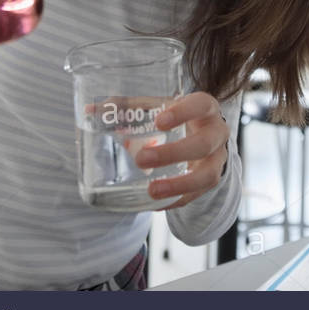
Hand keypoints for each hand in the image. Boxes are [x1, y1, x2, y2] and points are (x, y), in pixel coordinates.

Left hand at [134, 92, 228, 208]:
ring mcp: (217, 159)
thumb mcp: (159, 106)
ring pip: (207, 175)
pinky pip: (197, 195)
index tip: (159, 122)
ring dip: (179, 185)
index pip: (200, 105)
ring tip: (152, 190)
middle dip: (174, 153)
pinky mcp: (212, 180)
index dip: (183, 113)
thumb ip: (129, 107)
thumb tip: (90, 110)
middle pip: (204, 144)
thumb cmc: (177, 116)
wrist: (204, 132)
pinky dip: (176, 200)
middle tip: (142, 159)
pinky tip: (155, 204)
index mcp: (205, 107)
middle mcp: (217, 132)